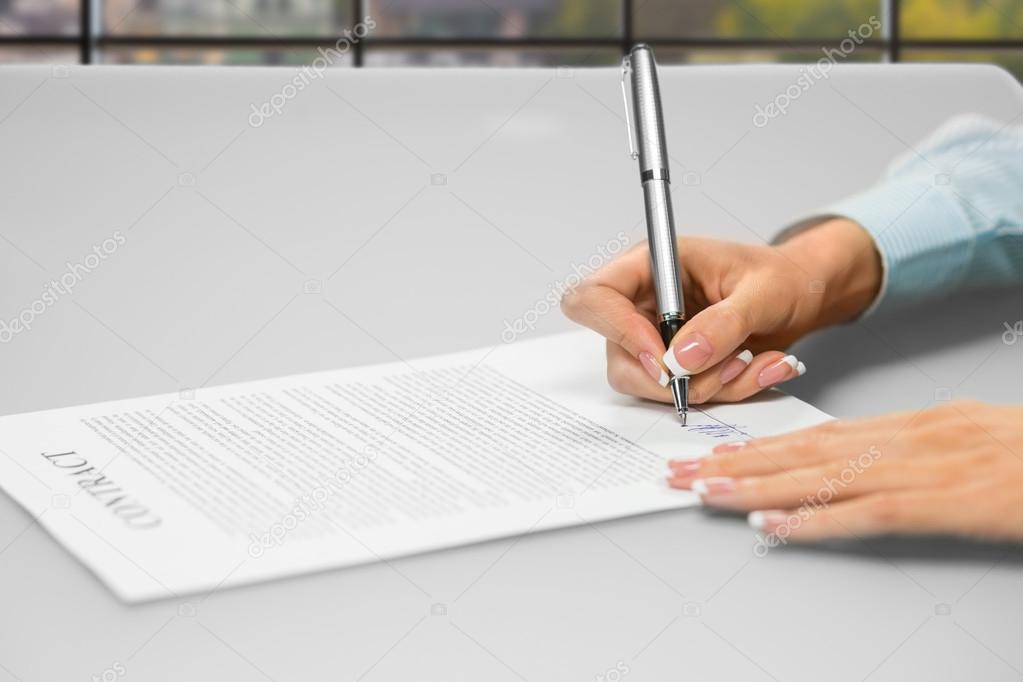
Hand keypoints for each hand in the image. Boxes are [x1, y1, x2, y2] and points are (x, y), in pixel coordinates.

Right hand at [561, 218, 881, 404]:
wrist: (804, 296)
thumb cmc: (782, 277)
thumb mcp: (764, 291)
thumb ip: (723, 323)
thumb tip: (681, 359)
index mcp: (652, 265)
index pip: (596, 296)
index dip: (617, 330)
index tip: (663, 358)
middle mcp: (643, 302)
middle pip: (617, 353)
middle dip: (668, 376)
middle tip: (723, 369)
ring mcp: (654, 337)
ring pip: (647, 383)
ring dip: (704, 386)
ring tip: (753, 363)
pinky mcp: (674, 365)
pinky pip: (680, 395)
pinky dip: (721, 391)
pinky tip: (757, 368)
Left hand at [668, 401, 1022, 541]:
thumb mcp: (968, 439)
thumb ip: (913, 449)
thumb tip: (865, 459)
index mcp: (911, 424)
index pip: (816, 435)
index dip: (759, 446)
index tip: (714, 453)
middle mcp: (906, 438)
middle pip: (801, 451)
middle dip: (734, 462)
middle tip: (680, 470)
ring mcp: (924, 467)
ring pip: (818, 476)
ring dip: (753, 487)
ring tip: (703, 492)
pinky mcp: (947, 502)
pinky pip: (866, 513)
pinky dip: (814, 521)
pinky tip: (772, 528)